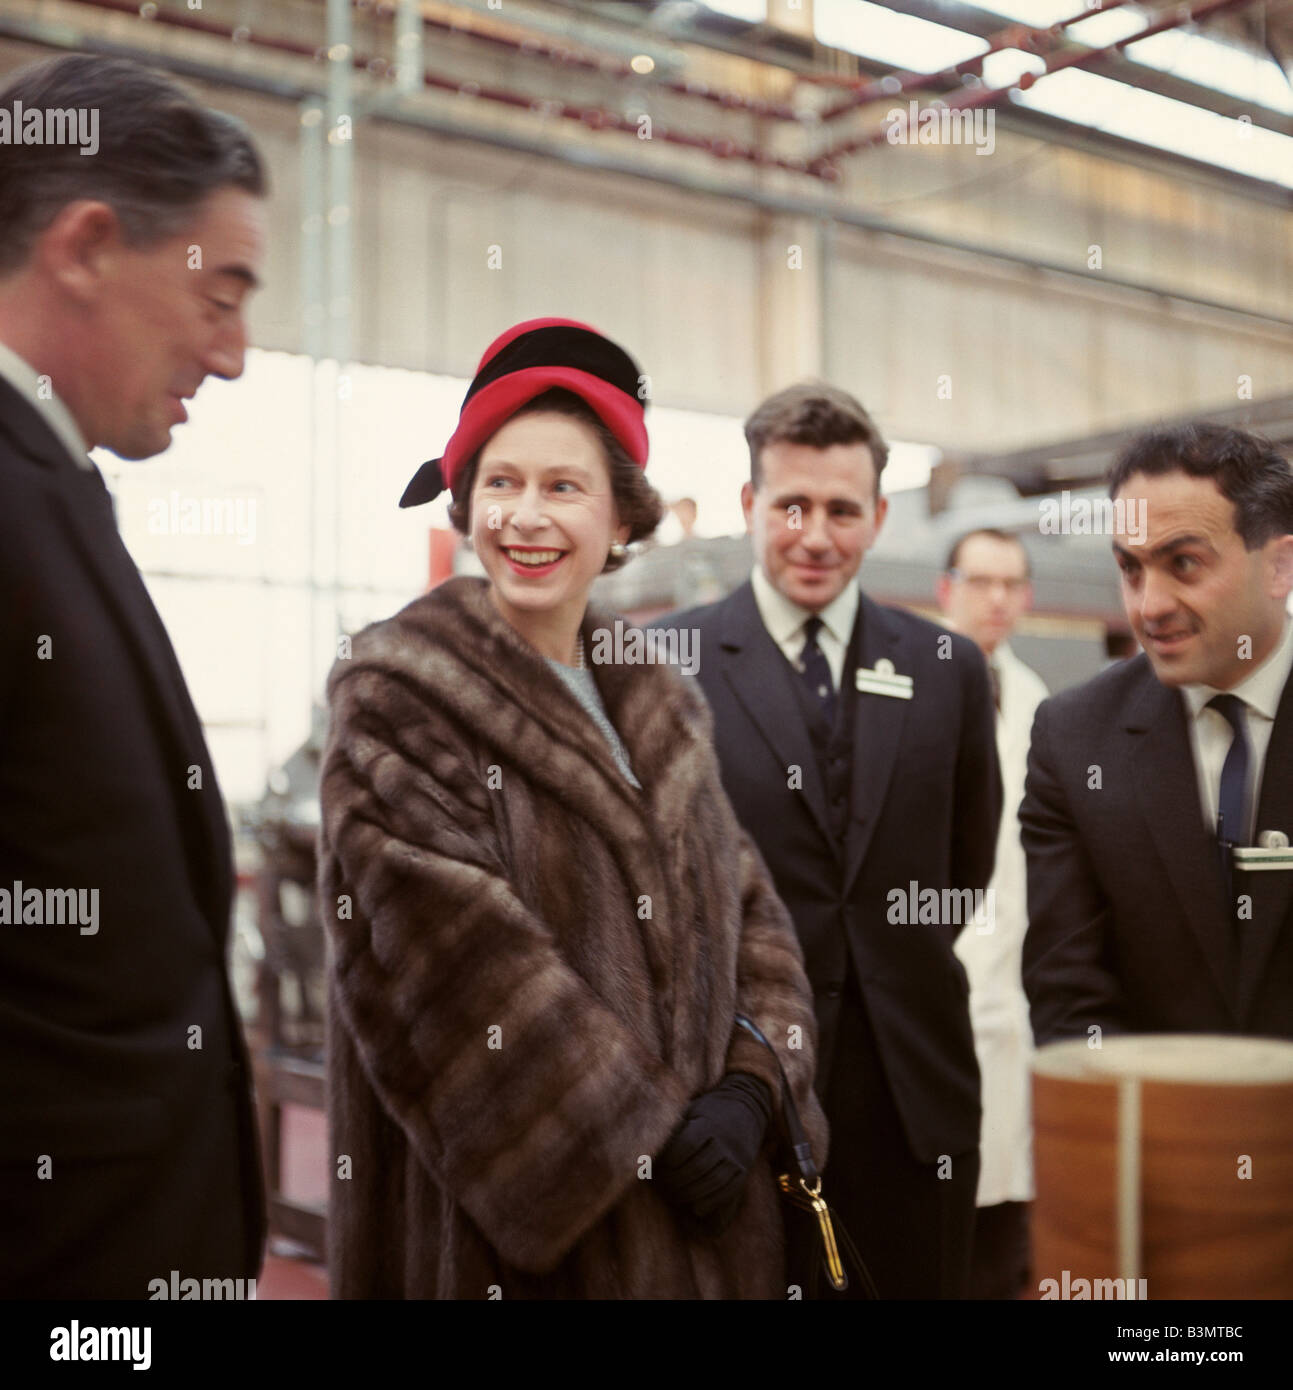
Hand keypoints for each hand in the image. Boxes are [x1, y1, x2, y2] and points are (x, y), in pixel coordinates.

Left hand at [655, 1071, 772, 1237]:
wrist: (746, 1106)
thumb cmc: (708, 1110)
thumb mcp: (692, 1110)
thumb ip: (674, 1126)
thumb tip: (647, 1146)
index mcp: (709, 1122)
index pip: (686, 1145)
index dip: (669, 1161)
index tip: (656, 1166)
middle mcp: (725, 1139)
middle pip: (698, 1167)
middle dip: (676, 1181)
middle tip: (662, 1186)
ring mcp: (737, 1155)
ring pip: (713, 1181)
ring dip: (691, 1194)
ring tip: (675, 1196)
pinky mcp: (744, 1169)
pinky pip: (728, 1190)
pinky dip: (711, 1202)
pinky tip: (696, 1207)